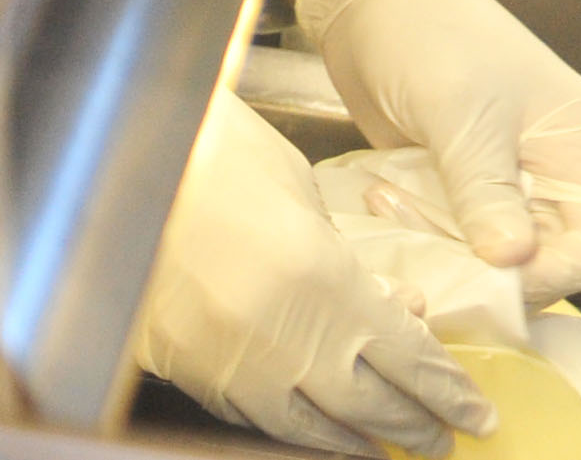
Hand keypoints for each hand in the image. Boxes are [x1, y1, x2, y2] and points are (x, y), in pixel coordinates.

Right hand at [132, 92, 493, 457]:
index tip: (476, 412)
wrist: (104, 158)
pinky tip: (312, 429)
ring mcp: (236, 364)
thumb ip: (345, 256)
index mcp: (323, 284)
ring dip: (359, 442)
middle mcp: (287, 339)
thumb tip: (383, 303)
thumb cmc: (207, 151)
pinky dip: (296, 429)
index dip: (449, 392)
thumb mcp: (297, 190)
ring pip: (314, 429)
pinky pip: (259, 417)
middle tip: (445, 439)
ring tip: (385, 448)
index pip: (409, 360)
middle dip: (416, 428)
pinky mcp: (193, 371)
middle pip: (372, 407)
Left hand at [298, 0, 580, 302]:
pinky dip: (420, 232)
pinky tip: (381, 200)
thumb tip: (514, 264)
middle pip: (550, 257)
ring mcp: (500, 179)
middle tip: (429, 248)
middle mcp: (550, 170)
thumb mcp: (461, 112)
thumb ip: (487, 189)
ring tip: (391, 205)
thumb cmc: (429, 35)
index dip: (564, 271)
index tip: (498, 274)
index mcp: (578, 146)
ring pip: (493, 254)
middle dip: (490, 268)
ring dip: (443, 249)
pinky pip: (452, 234)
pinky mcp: (454, 183)